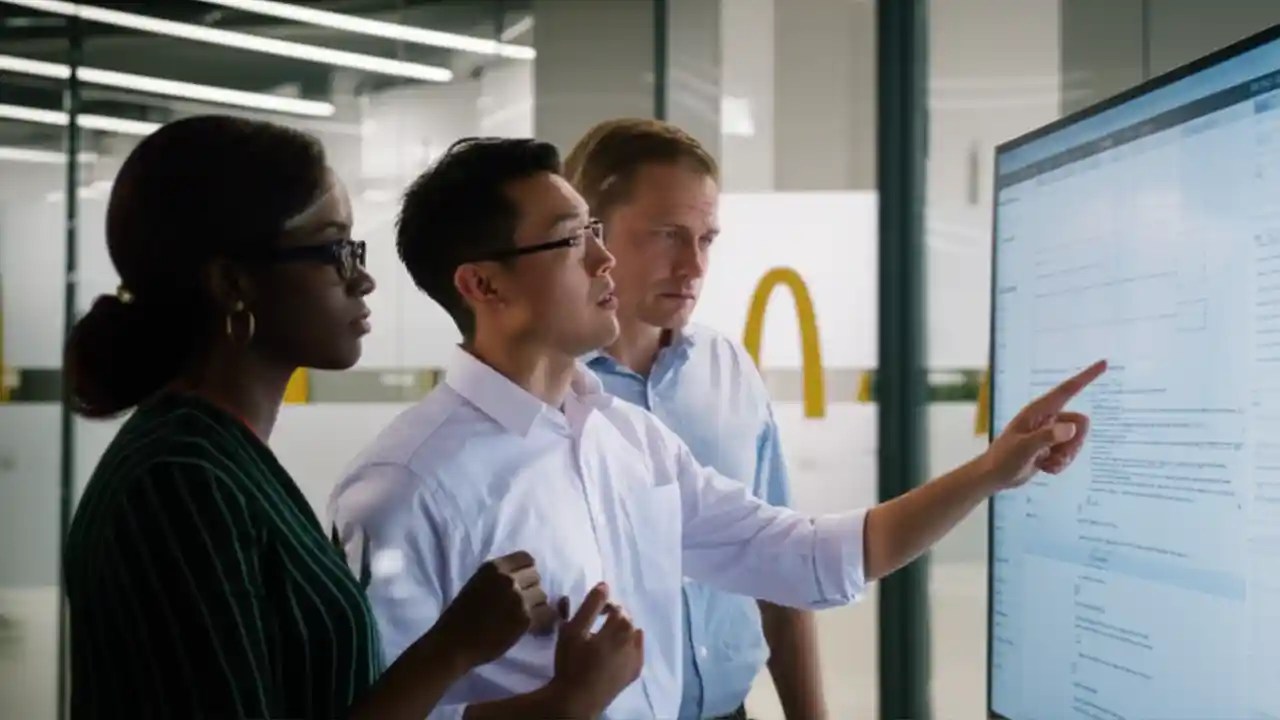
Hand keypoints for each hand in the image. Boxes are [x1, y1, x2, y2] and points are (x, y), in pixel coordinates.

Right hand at [431, 551, 556, 670]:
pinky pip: (547, 614)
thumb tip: (521, 576)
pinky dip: (543, 621)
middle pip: (536, 577)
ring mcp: (518, 598)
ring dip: (537, 605)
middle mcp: (508, 579)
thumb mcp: (477, 583)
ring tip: (524, 616)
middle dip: (531, 589)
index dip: (527, 571)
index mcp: (494, 567)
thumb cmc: (460, 615)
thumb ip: (498, 577)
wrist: (454, 643)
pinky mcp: (525, 619)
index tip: (523, 583)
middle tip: (522, 603)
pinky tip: (534, 627)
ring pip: (542, 595)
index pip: (526, 558)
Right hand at [550, 583, 643, 717]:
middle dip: (615, 619)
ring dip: (623, 632)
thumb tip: (604, 585)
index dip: (605, 607)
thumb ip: (590, 606)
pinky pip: (638, 653)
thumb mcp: (574, 630)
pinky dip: (631, 647)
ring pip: (634, 635)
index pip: (617, 609)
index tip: (593, 613)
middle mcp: (633, 642)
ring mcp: (635, 659)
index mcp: (618, 628)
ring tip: (606, 639)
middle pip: (627, 622)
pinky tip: (618, 652)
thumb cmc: (571, 663)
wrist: (576, 699)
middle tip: (597, 624)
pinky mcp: (634, 673)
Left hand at [982, 360, 1106, 489]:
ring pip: (1077, 441)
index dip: (1086, 376)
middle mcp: (1047, 418)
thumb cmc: (1004, 459)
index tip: (1104, 363)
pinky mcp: (1052, 445)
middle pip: (1081, 424)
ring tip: (1045, 463)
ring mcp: (1050, 432)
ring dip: (1065, 457)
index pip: (1068, 389)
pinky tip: (1044, 467)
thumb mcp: (1023, 449)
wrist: (995, 475)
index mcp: (1038, 411)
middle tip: (1054, 456)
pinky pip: (1071, 453)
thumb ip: (1046, 437)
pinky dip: (1060, 464)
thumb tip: (1070, 428)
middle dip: (1073, 444)